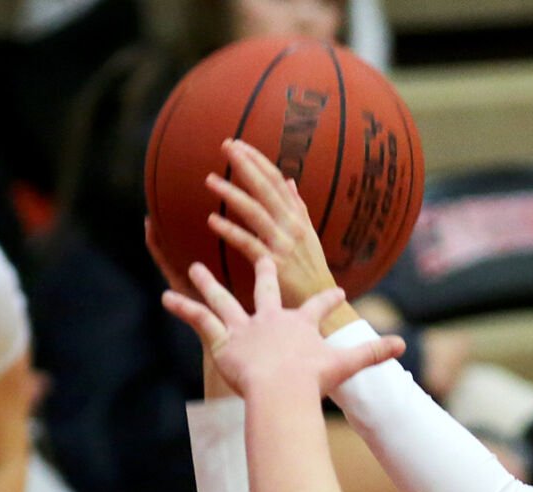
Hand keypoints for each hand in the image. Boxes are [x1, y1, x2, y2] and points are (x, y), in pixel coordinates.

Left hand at [163, 254, 403, 397]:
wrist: (283, 388)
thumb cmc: (312, 380)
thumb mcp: (346, 364)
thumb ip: (372, 354)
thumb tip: (404, 347)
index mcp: (299, 324)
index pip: (317, 306)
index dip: (329, 299)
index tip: (340, 289)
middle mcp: (271, 318)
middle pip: (266, 289)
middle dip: (265, 272)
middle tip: (263, 258)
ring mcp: (246, 327)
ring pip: (224, 299)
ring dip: (208, 283)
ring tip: (195, 269)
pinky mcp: (225, 340)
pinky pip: (200, 320)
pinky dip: (183, 309)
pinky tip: (165, 298)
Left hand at [204, 137, 337, 308]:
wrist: (322, 304)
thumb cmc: (312, 271)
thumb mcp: (309, 235)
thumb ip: (297, 207)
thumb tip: (289, 180)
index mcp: (297, 217)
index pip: (276, 180)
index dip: (257, 160)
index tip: (238, 144)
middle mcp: (292, 227)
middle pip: (266, 189)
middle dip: (245, 165)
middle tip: (225, 146)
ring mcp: (283, 245)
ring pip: (255, 212)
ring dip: (232, 194)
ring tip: (210, 180)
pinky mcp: (274, 265)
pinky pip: (248, 244)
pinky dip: (230, 231)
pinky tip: (212, 220)